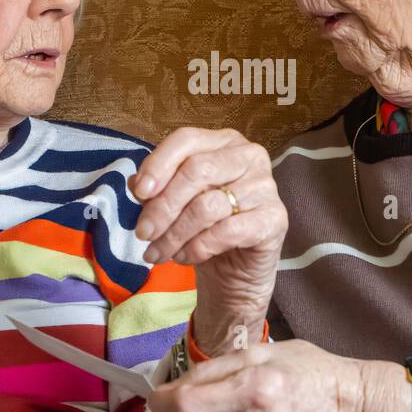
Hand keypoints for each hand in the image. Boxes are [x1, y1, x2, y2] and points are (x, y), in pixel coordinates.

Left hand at [130, 128, 286, 353]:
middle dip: (163, 206)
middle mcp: (249, 156)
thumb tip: (137, 184)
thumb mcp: (173, 204)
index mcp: (224, 142)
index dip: (158, 164)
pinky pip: (227, 231)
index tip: (139, 194)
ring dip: (175, 234)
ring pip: (208, 205)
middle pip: (197, 171)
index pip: (186, 140)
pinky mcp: (275, 218)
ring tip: (159, 253)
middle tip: (143, 234)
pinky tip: (185, 257)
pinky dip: (198, 248)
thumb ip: (156, 188)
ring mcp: (266, 186)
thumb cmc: (202, 228)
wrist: (234, 271)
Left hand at [146, 339, 411, 411]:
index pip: (188, 405)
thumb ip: (216, 367)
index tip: (159, 393)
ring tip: (226, 408)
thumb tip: (175, 387)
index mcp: (258, 388)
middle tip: (179, 399)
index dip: (163, 400)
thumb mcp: (264, 351)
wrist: (354, 411)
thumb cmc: (309, 370)